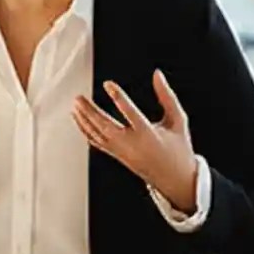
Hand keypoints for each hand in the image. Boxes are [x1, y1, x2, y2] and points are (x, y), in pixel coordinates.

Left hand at [73, 69, 198, 211]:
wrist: (175, 180)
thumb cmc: (178, 148)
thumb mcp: (178, 120)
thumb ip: (167, 96)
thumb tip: (157, 74)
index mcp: (148, 134)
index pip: (131, 113)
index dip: (119, 98)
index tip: (108, 84)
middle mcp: (132, 144)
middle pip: (106, 127)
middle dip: (90, 112)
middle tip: (79, 97)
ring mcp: (123, 152)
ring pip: (98, 135)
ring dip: (84, 120)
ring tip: (76, 105)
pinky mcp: (118, 156)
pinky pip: (97, 143)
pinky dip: (86, 131)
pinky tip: (79, 120)